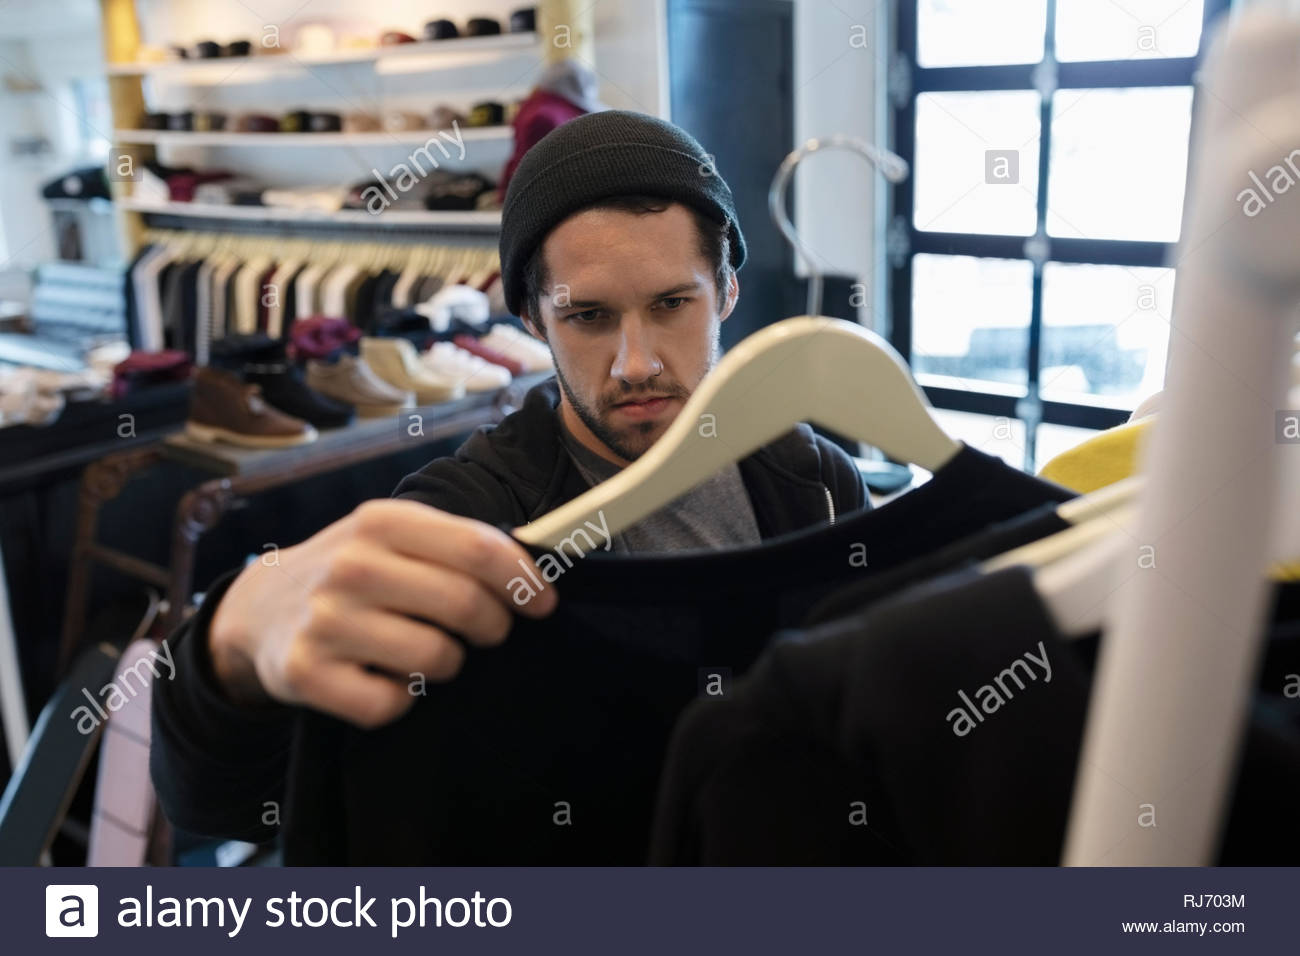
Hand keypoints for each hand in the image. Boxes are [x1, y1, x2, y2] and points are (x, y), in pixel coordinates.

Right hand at [207, 499, 556, 727]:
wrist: (260, 609)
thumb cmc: (354, 570)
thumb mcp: (395, 535)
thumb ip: (458, 543)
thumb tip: (536, 570)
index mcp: (382, 520)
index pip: (479, 549)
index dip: (523, 581)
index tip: (543, 604)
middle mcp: (351, 565)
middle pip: (466, 604)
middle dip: (495, 626)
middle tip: (490, 631)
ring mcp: (325, 620)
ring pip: (437, 658)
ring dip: (450, 662)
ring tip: (428, 649)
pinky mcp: (305, 673)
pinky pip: (391, 704)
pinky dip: (403, 698)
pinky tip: (387, 676)